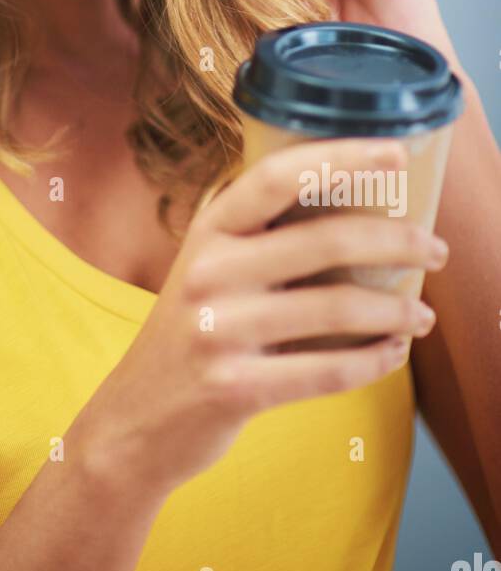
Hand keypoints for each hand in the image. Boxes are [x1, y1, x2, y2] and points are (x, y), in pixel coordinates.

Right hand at [70, 138, 447, 498]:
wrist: (136, 417)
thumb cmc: (189, 332)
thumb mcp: (205, 268)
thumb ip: (256, 236)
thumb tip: (351, 203)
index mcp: (208, 231)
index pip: (276, 175)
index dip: (340, 156)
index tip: (395, 153)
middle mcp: (209, 271)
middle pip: (323, 239)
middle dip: (396, 241)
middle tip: (435, 250)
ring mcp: (219, 330)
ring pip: (336, 307)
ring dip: (396, 310)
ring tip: (422, 314)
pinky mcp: (235, 387)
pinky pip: (327, 371)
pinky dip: (373, 362)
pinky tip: (393, 354)